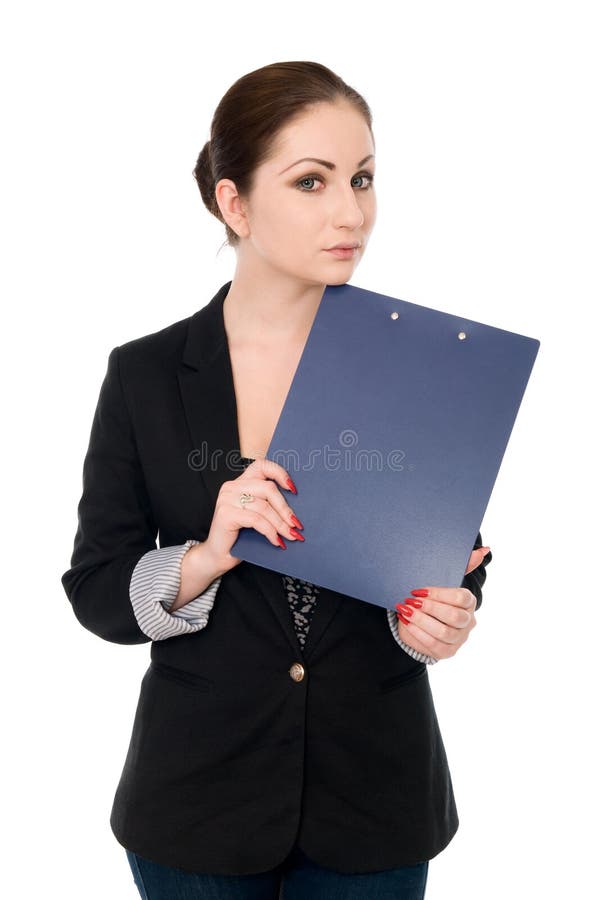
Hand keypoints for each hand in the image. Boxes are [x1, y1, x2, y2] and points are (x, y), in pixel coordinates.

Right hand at [204, 458, 303, 574]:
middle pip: (268, 488)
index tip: (294, 490)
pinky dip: (270, 532)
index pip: (262, 465)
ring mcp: (226, 499)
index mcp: (240, 483)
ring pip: (264, 507)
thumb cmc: (240, 537)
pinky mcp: (226, 514)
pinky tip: (276, 541)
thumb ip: (268, 504)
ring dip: (280, 524)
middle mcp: (231, 487)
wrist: (218, 557)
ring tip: (290, 536)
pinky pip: (256, 520)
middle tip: (296, 525)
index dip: (280, 473)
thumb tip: (296, 507)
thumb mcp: (256, 515)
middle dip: (285, 508)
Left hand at [395, 545, 490, 660]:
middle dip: (430, 608)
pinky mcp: (447, 652)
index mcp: (469, 602)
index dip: (439, 594)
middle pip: (454, 616)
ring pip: (443, 632)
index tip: (418, 590)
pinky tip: (406, 623)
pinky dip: (417, 633)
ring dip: (421, 621)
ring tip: (406, 611)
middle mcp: (468, 621)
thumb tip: (483, 550)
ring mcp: (459, 638)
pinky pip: (433, 644)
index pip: (461, 597)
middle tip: (410, 601)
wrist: (420, 620)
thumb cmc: (433, 598)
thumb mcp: (442, 581)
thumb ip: (463, 565)